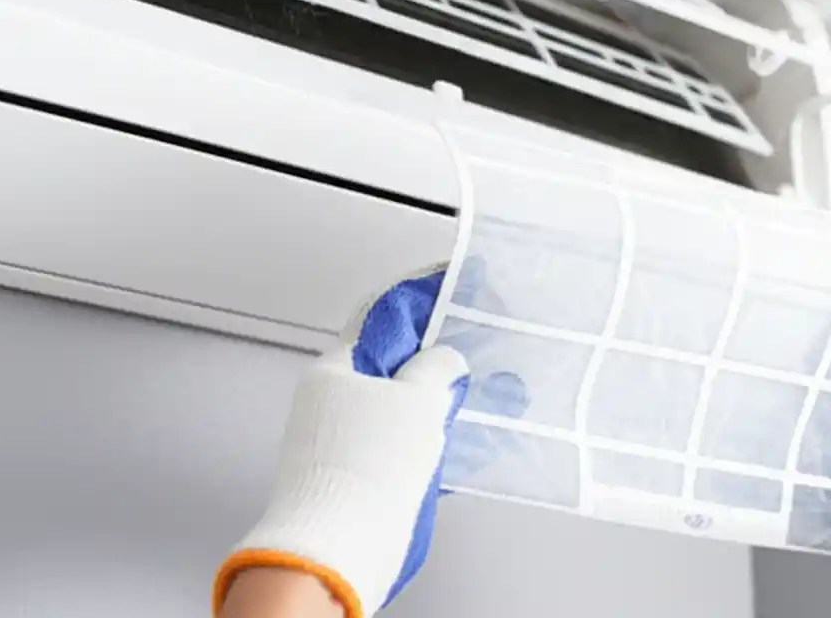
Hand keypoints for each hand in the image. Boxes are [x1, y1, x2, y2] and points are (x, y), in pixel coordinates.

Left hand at [214, 270, 467, 617]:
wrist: (338, 551)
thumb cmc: (366, 472)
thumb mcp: (417, 399)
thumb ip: (438, 366)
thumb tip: (447, 359)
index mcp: (340, 366)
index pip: (385, 310)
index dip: (425, 291)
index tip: (459, 279)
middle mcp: (339, 396)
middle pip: (397, 354)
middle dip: (443, 344)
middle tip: (483, 336)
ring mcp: (349, 435)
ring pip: (406, 398)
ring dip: (448, 392)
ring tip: (492, 387)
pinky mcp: (364, 470)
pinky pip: (408, 437)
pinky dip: (439, 430)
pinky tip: (470, 436)